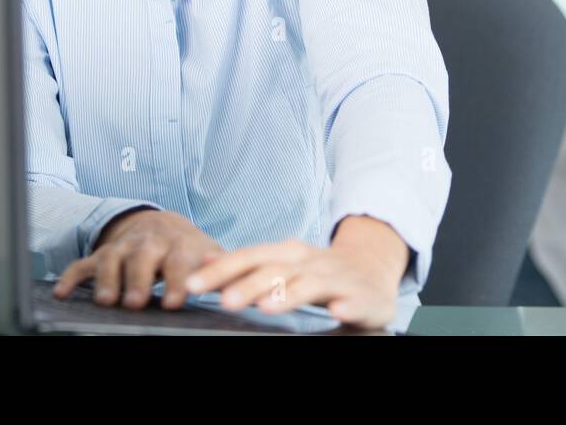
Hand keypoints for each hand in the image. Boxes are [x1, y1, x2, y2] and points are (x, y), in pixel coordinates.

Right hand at [52, 208, 223, 309]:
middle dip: (138, 279)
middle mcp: (149, 244)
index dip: (177, 280)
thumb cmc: (190, 249)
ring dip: (108, 279)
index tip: (176, 300)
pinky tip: (61, 293)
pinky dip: (71, 277)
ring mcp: (123, 248)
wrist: (165, 224)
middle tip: (135, 302)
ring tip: (107, 301)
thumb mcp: (210, 254)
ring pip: (111, 258)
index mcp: (178, 245)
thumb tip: (251, 291)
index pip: (179, 261)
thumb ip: (224, 271)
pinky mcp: (102, 254)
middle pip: (142, 257)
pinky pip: (82, 264)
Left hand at [184, 215, 408, 329]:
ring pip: (311, 284)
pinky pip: (353, 301)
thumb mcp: (282, 260)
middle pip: (276, 268)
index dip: (222, 269)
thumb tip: (203, 258)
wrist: (373, 269)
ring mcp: (336, 278)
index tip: (192, 284)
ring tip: (268, 306)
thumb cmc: (321, 270)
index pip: (250, 257)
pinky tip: (337, 311)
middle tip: (225, 300)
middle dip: (250, 283)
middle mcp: (310, 262)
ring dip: (290, 294)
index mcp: (288, 253)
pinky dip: (345, 305)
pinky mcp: (361, 296)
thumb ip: (245, 262)